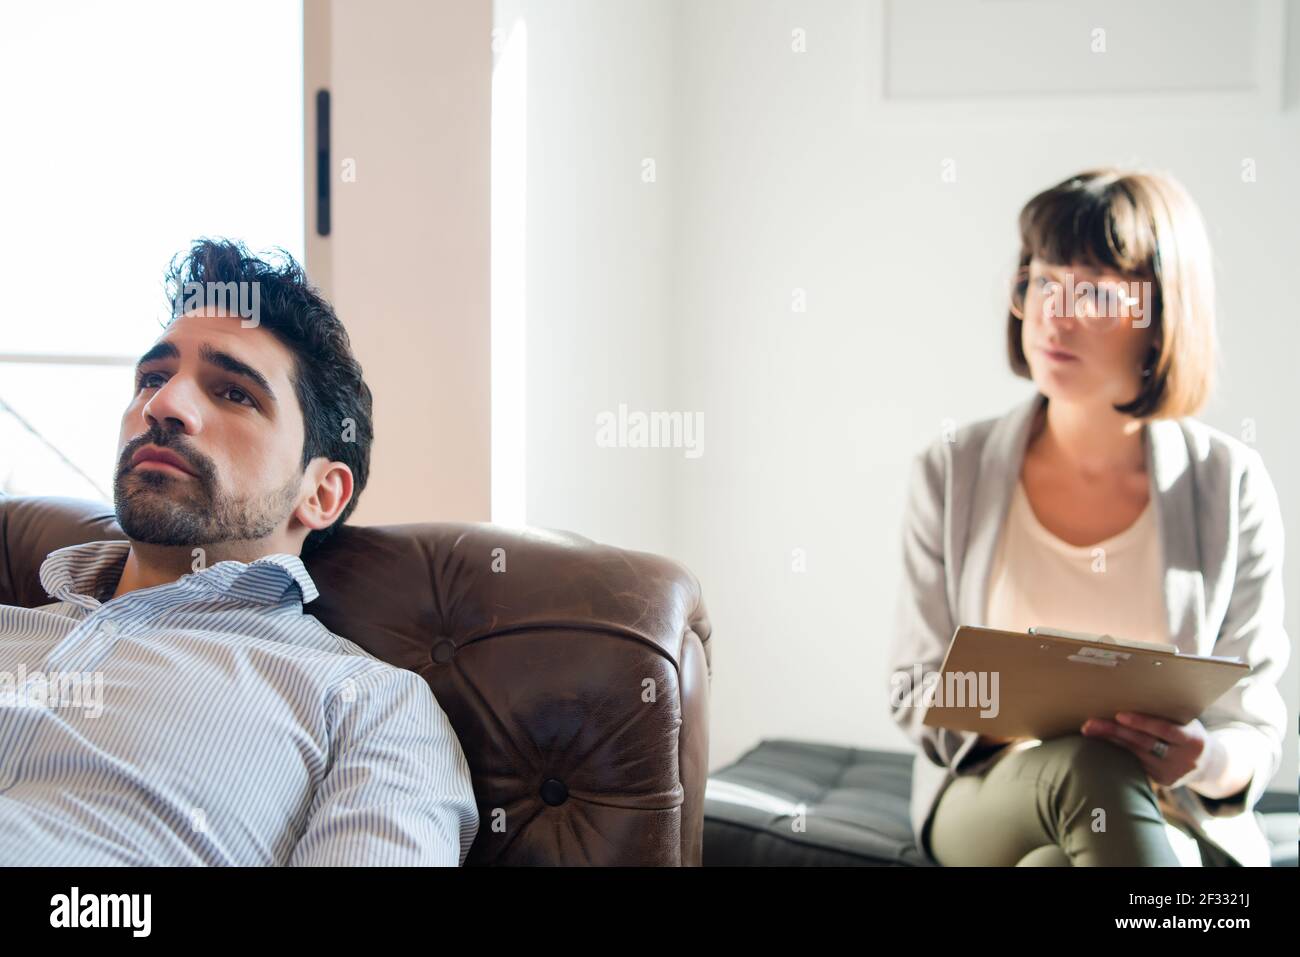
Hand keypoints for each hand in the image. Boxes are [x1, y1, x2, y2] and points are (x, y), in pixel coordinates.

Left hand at [1080, 712, 1218, 788]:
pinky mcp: (1162, 782)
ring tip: (1089, 731)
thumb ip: (1167, 715)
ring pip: (1136, 755)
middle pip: (1144, 744)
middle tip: (1090, 723)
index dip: (1142, 722)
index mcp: (1193, 740)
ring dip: (1110, 742)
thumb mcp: (1187, 722)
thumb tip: (1130, 693)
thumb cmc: (1189, 731)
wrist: (1208, 764)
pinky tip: (1099, 745)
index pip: (1165, 730)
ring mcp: (1173, 774)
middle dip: (1115, 732)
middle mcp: (1184, 760)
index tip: (1119, 714)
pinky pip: (1135, 765)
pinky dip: (1117, 753)